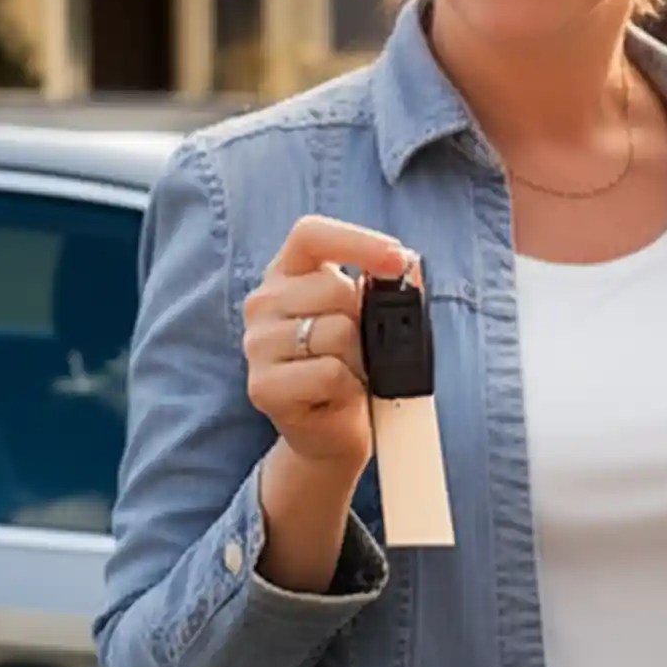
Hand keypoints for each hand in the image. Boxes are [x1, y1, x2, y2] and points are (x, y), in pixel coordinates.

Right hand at [243, 215, 411, 480]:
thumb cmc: (353, 367)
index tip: (399, 259)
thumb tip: (409, 265)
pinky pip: (329, 372)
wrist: (332, 431)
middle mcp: (263, 303)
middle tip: (362, 348)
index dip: (357, 240)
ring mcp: (257, 345)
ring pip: (336, 331)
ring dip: (360, 357)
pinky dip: (349, 386)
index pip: (311, 234)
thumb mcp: (370, 319)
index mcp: (287, 274)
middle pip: (333, 287)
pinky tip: (338, 394)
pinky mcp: (263, 386)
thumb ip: (383, 288)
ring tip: (350, 372)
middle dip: (364, 320)